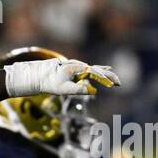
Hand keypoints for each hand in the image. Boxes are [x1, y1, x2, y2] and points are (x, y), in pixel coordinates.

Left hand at [4, 58, 119, 96]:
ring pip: (94, 69)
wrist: (38, 76)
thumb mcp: (63, 89)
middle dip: (108, 76)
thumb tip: (92, 91)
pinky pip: (89, 70)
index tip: (112, 85)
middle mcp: (78, 66)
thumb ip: (78, 90)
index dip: (104, 79)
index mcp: (77, 69)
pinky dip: (98, 71)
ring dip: (105, 74)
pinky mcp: (74, 70)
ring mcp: (77, 67)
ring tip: (114, 77)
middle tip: (119, 83)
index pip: (94, 73)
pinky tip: (105, 69)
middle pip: (97, 70)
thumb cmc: (49, 83)